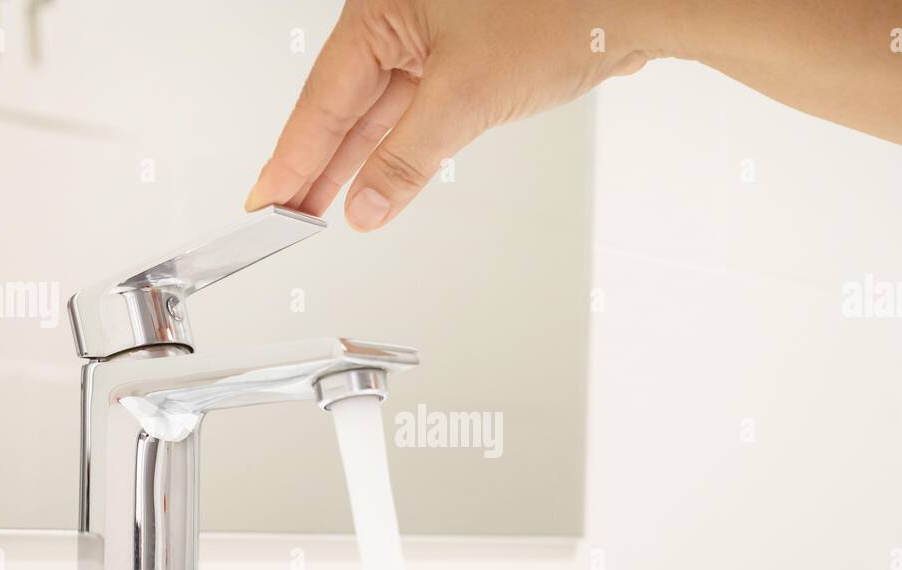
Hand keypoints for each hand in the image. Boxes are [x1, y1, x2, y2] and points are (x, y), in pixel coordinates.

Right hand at [244, 0, 672, 230]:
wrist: (634, 5)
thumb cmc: (561, 12)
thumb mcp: (467, 97)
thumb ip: (408, 159)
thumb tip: (366, 205)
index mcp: (383, 6)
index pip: (322, 97)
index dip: (292, 156)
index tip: (266, 199)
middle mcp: (401, 18)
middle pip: (342, 107)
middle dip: (315, 167)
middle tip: (283, 216)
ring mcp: (432, 39)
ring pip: (378, 114)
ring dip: (353, 165)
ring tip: (317, 211)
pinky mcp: (463, 61)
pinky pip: (413, 114)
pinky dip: (395, 152)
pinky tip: (374, 185)